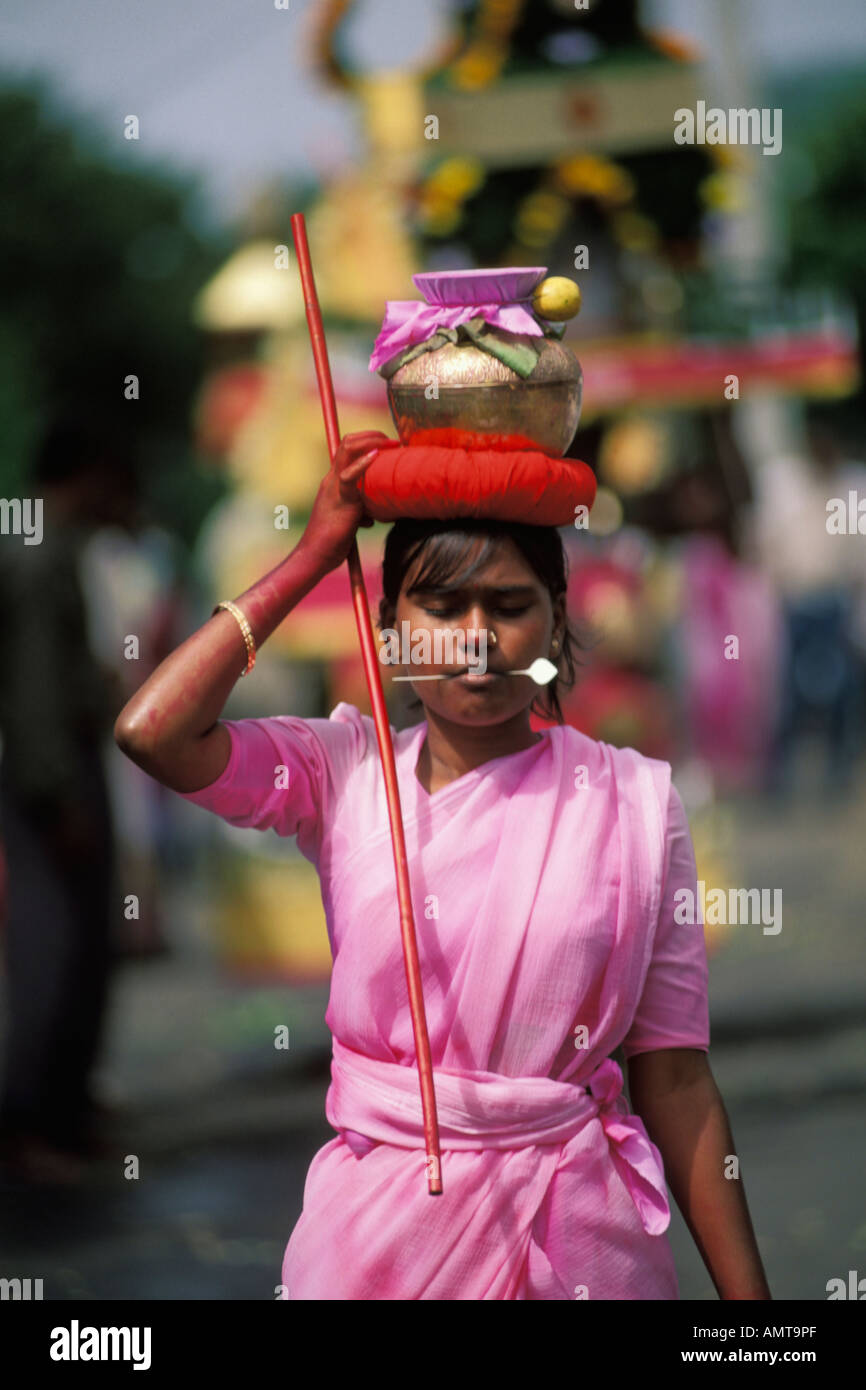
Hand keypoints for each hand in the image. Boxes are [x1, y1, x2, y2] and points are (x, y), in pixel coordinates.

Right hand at [301, 431, 397, 571]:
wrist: (315, 557)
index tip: (389, 446)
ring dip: (372, 441)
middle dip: (373, 435)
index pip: (348, 449)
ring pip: (348, 450)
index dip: (368, 440)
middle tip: (394, 441)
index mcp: (334, 482)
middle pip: (348, 442)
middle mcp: (332, 479)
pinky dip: (363, 464)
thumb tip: (374, 515)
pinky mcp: (341, 500)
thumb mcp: (348, 520)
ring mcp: (334, 487)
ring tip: (392, 444)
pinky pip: (350, 477)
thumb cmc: (332, 542)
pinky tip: (377, 456)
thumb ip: (359, 511)